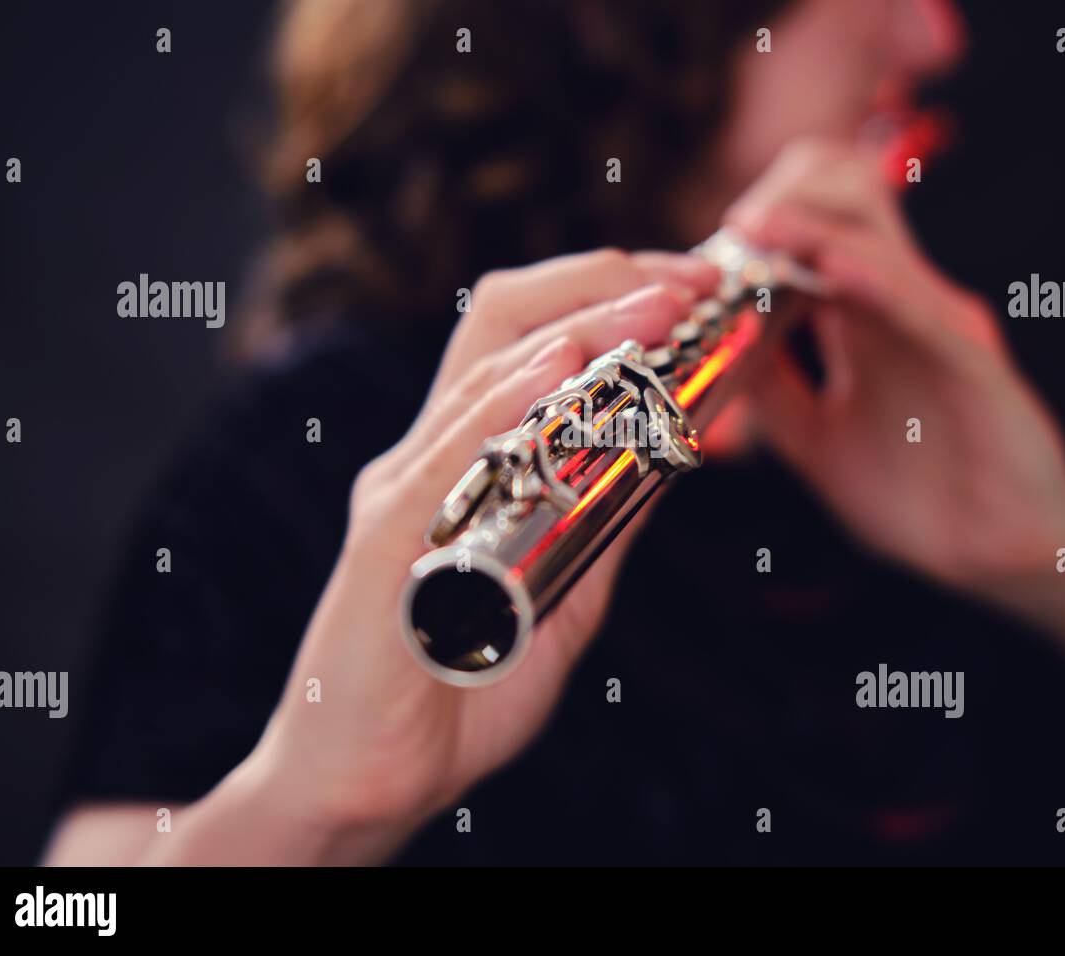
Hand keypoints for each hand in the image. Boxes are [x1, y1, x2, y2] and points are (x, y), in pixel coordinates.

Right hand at [246, 249, 716, 862]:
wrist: (374, 781)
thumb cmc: (459, 691)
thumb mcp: (565, 592)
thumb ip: (607, 522)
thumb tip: (674, 455)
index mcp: (467, 463)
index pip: (529, 342)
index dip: (606, 299)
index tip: (691, 290)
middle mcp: (429, 458)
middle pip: (500, 324)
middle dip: (601, 286)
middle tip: (689, 281)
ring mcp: (403, 493)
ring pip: (483, 375)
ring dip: (581, 329)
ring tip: (658, 306)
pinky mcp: (383, 544)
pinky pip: (446, 457)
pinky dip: (508, 403)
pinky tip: (565, 369)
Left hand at [726, 139, 1064, 590]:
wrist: (1000, 553)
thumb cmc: (917, 499)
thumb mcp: (818, 442)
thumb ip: (773, 394)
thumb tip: (717, 352)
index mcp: (869, 334)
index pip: (815, 260)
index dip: (765, 243)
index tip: (707, 245)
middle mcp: (905, 320)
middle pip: (846, 236)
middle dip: (789, 217)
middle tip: (731, 222)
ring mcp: (940, 335)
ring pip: (877, 258)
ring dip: (816, 234)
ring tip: (758, 222)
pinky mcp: (972, 364)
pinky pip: (919, 311)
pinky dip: (874, 283)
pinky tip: (828, 265)